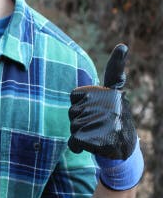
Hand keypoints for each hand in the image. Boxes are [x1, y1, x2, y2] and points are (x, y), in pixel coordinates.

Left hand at [68, 44, 135, 159]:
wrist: (124, 151)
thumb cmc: (111, 123)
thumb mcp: (110, 99)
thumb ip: (108, 80)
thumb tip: (122, 46)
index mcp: (112, 95)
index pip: (109, 78)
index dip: (117, 62)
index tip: (122, 47)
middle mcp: (112, 106)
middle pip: (73, 110)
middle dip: (78, 119)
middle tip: (97, 125)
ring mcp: (105, 122)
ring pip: (73, 125)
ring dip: (78, 132)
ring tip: (96, 134)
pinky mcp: (97, 139)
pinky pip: (73, 141)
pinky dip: (76, 146)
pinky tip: (91, 145)